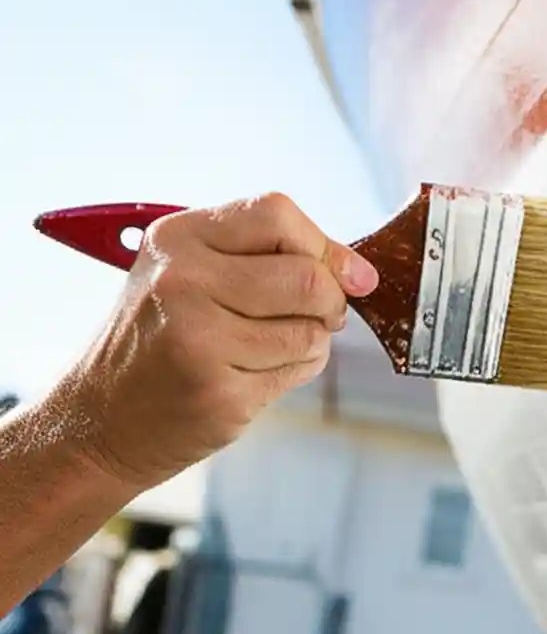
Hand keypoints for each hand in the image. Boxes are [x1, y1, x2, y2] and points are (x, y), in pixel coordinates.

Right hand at [53, 192, 378, 488]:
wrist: (99, 419)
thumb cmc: (161, 339)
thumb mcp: (193, 273)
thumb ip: (269, 256)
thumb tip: (360, 271)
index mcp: (178, 238)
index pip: (278, 214)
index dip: (326, 246)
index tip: (351, 273)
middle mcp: (182, 281)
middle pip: (307, 277)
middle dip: (331, 300)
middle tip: (320, 315)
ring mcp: (198, 338)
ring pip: (311, 329)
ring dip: (313, 340)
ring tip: (270, 347)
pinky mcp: (218, 390)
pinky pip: (298, 369)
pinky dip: (295, 370)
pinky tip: (253, 373)